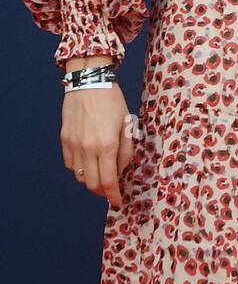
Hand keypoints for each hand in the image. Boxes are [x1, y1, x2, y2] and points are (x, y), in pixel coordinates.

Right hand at [60, 84, 135, 208]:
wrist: (89, 82)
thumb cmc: (112, 101)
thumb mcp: (127, 125)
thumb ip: (125, 151)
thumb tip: (121, 172)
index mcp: (107, 145)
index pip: (109, 181)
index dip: (114, 196)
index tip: (118, 201)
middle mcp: (88, 148)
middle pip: (92, 184)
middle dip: (103, 191)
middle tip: (110, 188)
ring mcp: (73, 144)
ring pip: (79, 176)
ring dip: (91, 179)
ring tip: (100, 171)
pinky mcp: (64, 139)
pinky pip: (70, 164)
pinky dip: (79, 167)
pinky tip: (88, 160)